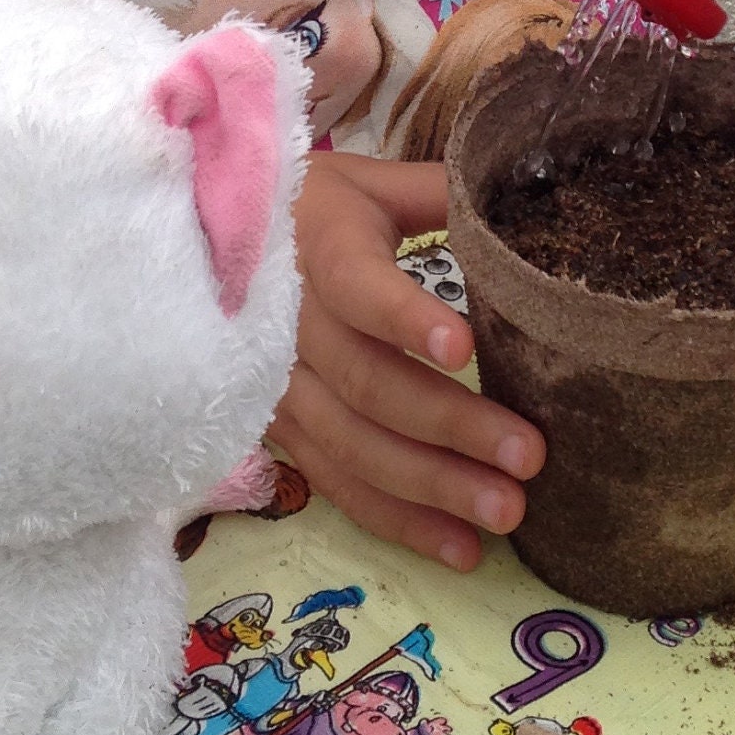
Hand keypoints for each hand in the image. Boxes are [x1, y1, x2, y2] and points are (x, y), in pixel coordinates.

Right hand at [263, 152, 543, 573]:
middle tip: (530, 457)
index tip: (463, 347)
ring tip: (508, 512)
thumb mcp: (367, 184)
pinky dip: (400, 522)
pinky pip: (339, 484)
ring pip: (355, 447)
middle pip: (369, 384)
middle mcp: (287, 326)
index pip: (356, 286)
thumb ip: (439, 192)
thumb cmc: (309, 209)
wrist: (205, 243)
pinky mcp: (282, 432)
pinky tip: (462, 550)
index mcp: (316, 247)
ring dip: (434, 487)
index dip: (404, 316)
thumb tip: (522, 196)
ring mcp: (279, 389)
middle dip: (452, 425)